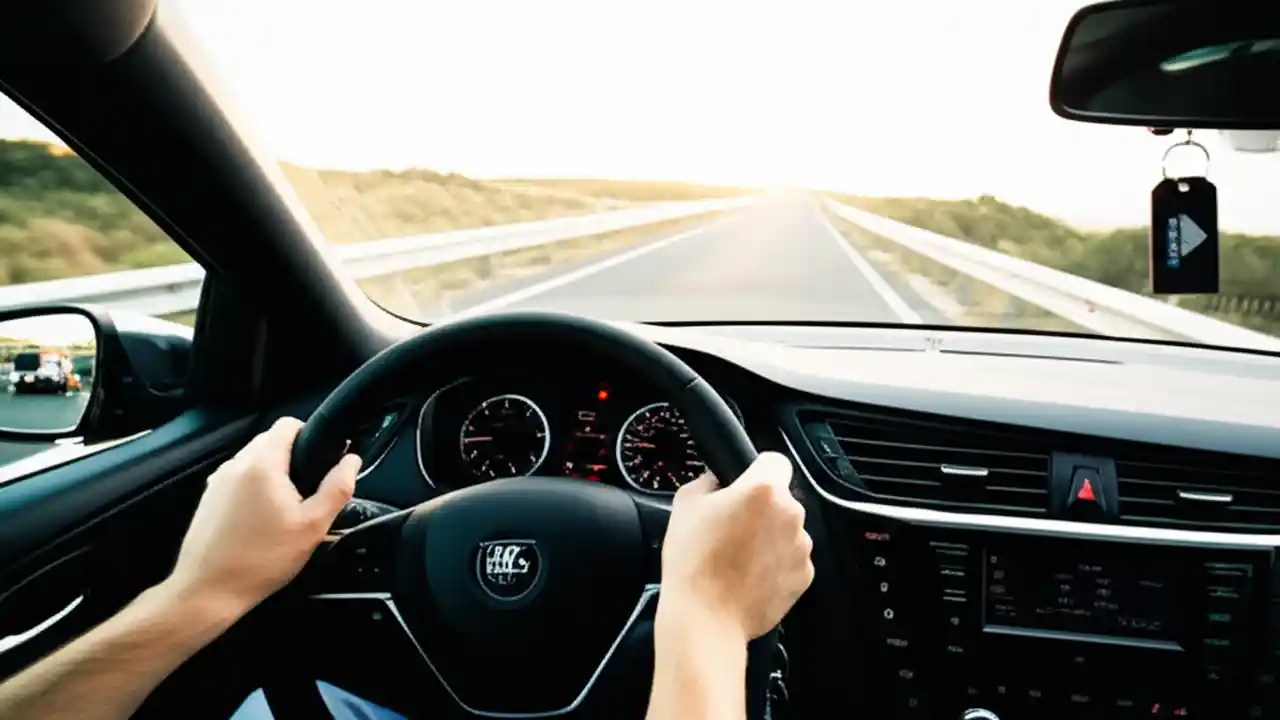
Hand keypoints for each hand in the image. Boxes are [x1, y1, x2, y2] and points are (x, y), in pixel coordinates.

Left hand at [165, 417, 360, 614]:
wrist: (209, 590)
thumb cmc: (262, 560)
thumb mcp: (312, 527)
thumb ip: (337, 489)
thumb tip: (351, 461)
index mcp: (262, 465)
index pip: (288, 424)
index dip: (310, 434)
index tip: (322, 459)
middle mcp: (235, 465)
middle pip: (270, 440)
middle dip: (292, 457)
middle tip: (307, 491)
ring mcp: (217, 481)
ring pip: (253, 460)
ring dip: (272, 473)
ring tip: (285, 509)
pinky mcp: (208, 498)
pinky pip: (238, 479)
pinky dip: (254, 488)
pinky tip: (262, 520)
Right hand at [658, 452, 813, 641]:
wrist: (705, 616)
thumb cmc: (694, 562)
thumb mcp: (687, 503)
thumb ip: (709, 481)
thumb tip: (718, 479)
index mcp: (763, 490)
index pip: (775, 460)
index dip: (757, 469)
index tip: (745, 482)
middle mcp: (791, 514)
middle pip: (781, 499)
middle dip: (761, 509)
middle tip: (731, 526)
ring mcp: (801, 547)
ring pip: (787, 530)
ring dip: (769, 537)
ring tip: (737, 556)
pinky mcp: (804, 576)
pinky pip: (791, 559)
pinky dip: (775, 564)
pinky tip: (748, 574)